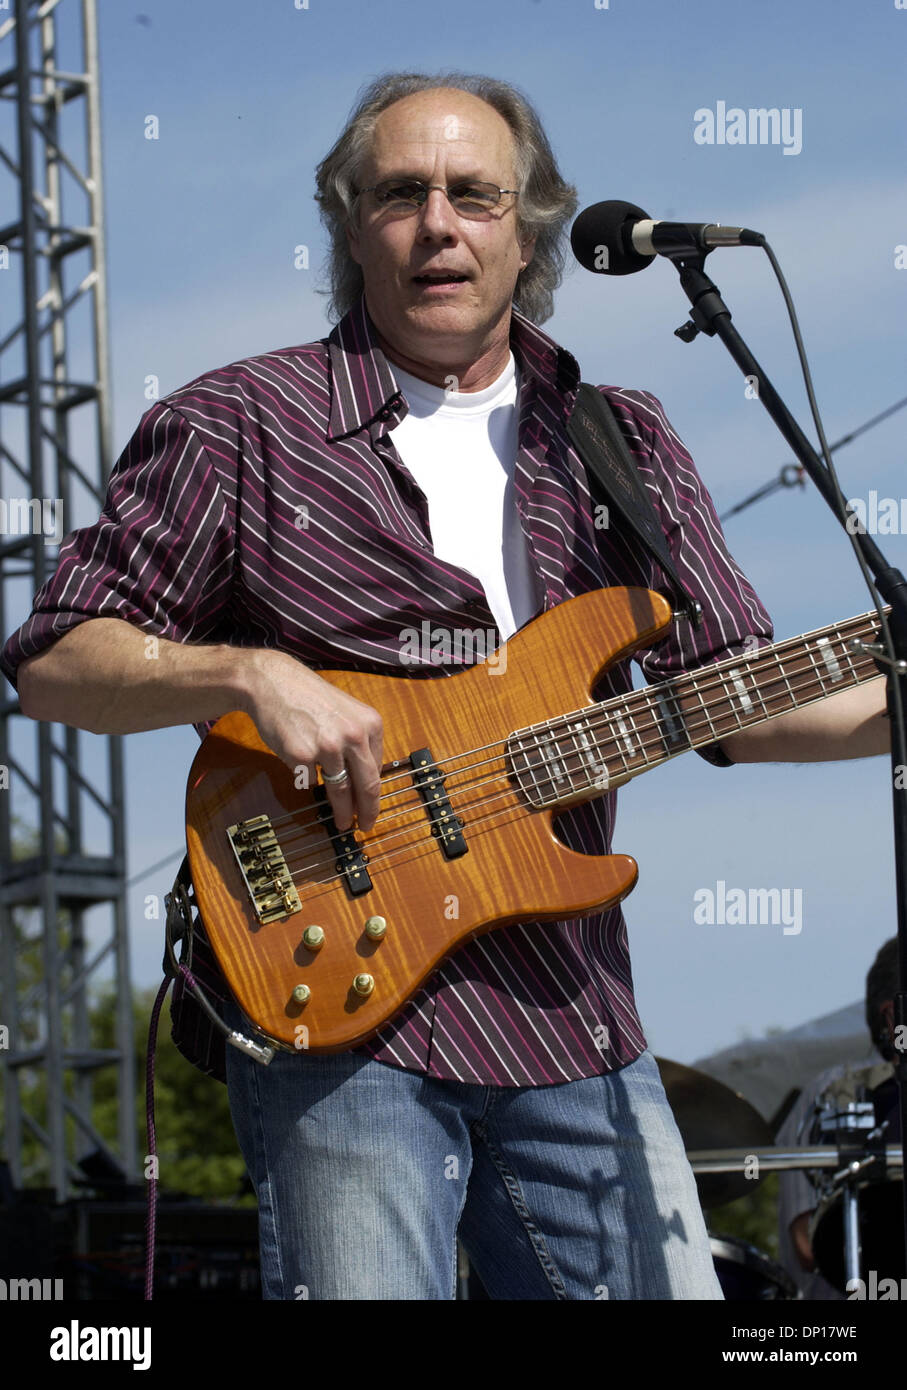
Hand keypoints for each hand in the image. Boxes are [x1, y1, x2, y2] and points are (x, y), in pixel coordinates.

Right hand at [243, 650, 382, 831]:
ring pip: (340, 790)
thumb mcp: (348, 712)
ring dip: (342, 812)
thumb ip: (360, 742)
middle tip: (366, 826)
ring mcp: (327, 746)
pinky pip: (309, 781)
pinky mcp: (301, 755)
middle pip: (366, 785)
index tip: (372, 807)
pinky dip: (308, 782)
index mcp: (370, 724)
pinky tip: (305, 772)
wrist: (274, 683)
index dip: (376, 794)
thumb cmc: (310, 699)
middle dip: (367, 812)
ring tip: (343, 822)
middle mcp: (353, 735)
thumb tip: (366, 781)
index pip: (378, 770)